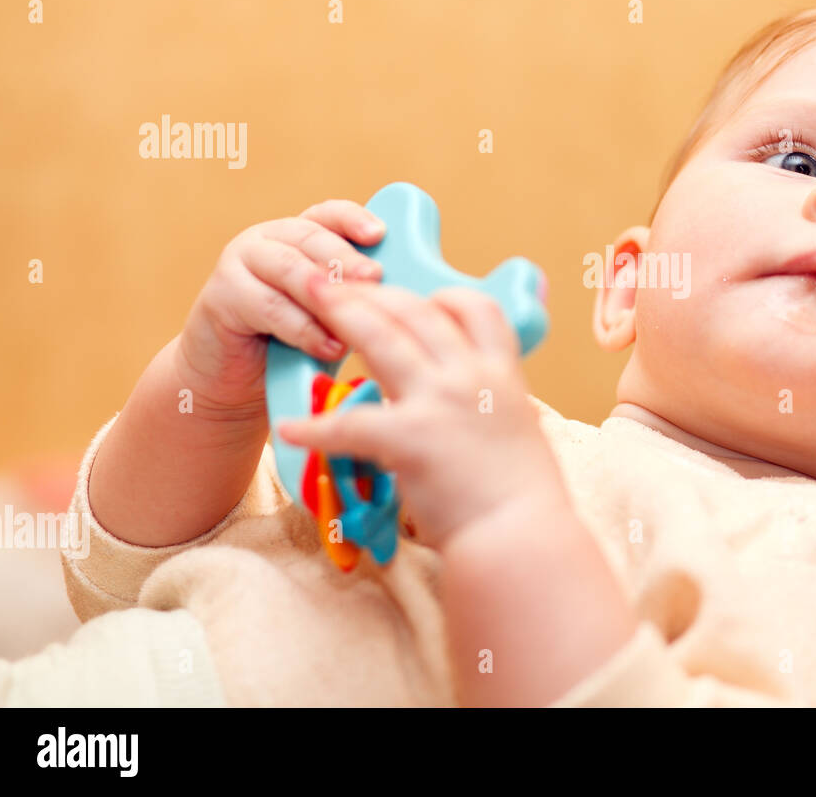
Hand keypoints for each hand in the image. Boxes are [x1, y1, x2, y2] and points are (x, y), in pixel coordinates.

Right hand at [178, 200, 387, 413]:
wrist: (234, 382)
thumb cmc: (293, 346)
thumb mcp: (330, 315)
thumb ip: (356, 297)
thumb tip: (408, 297)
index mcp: (298, 236)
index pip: (328, 214)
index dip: (353, 219)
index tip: (380, 233)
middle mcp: (267, 241)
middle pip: (310, 237)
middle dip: (346, 257)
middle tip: (375, 276)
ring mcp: (239, 263)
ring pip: (289, 269)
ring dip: (325, 292)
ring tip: (355, 314)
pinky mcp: (220, 296)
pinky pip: (268, 307)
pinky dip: (302, 328)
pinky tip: (328, 346)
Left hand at [273, 274, 564, 550]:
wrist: (520, 537)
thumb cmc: (523, 497)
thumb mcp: (521, 431)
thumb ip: (495, 406)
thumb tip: (481, 404)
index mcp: (501, 373)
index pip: (475, 308)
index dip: (442, 294)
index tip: (420, 295)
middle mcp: (470, 376)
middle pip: (416, 312)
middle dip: (374, 290)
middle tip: (339, 278)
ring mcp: (440, 402)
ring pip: (382, 339)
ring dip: (342, 314)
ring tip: (309, 296)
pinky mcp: (410, 439)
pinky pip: (351, 424)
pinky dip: (318, 425)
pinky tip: (292, 427)